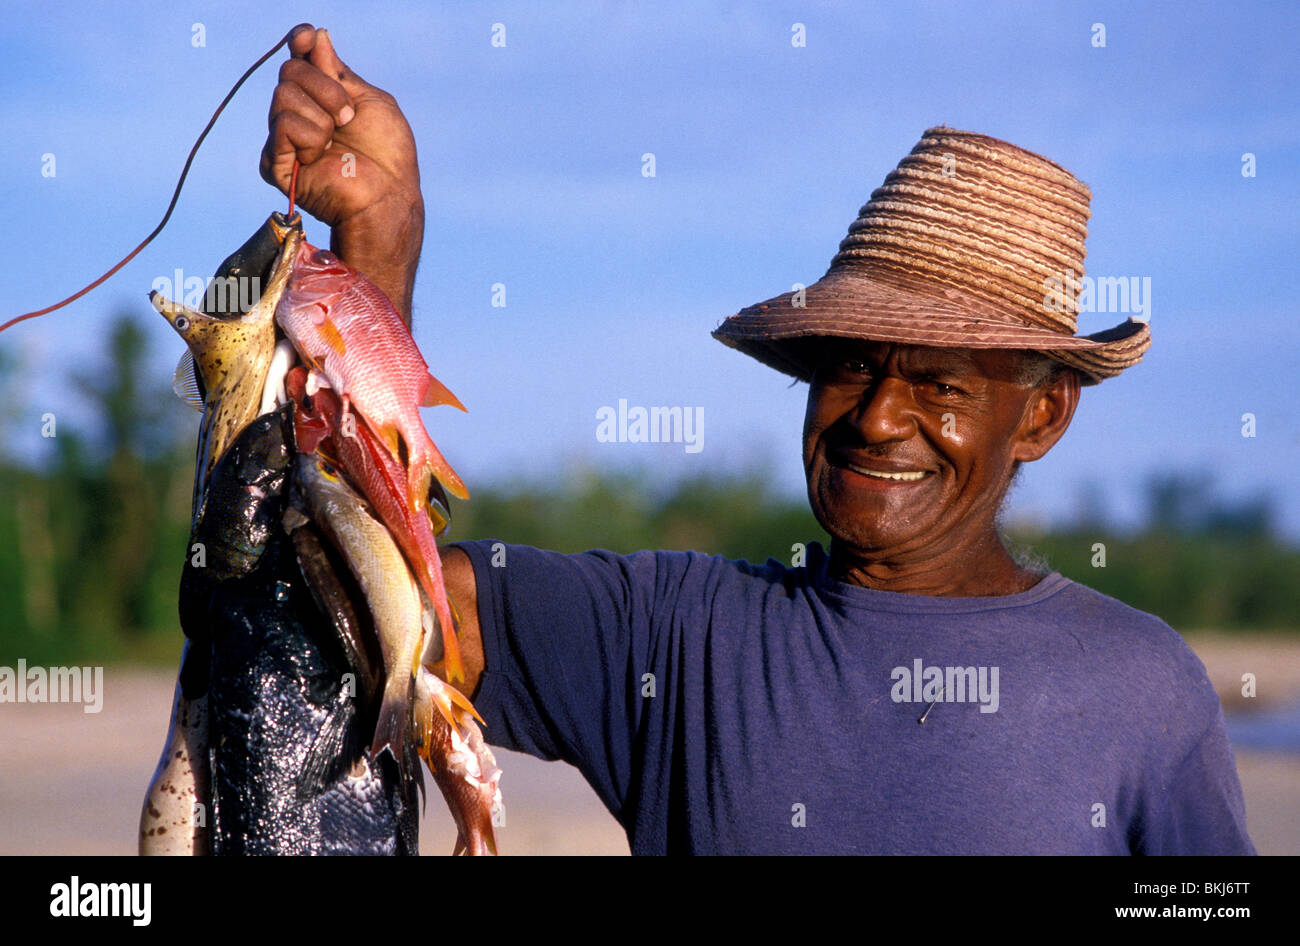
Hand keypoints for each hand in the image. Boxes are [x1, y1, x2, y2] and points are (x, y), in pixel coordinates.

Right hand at [260, 25, 424, 321]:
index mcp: (323, 97)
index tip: (307, 37)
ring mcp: (286, 138)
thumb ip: (338, 71)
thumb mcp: (369, 101)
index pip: (300, 58)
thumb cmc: (388, 154)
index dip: (300, 42)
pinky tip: (320, 157)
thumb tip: (315, 36)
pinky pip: (284, 125)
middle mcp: (301, 113)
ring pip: (283, 95)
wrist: (386, 196)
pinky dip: (310, 137)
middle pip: (290, 71)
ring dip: (321, 116)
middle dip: (325, 88)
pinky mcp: (276, 162)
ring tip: (336, 141)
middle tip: (347, 117)